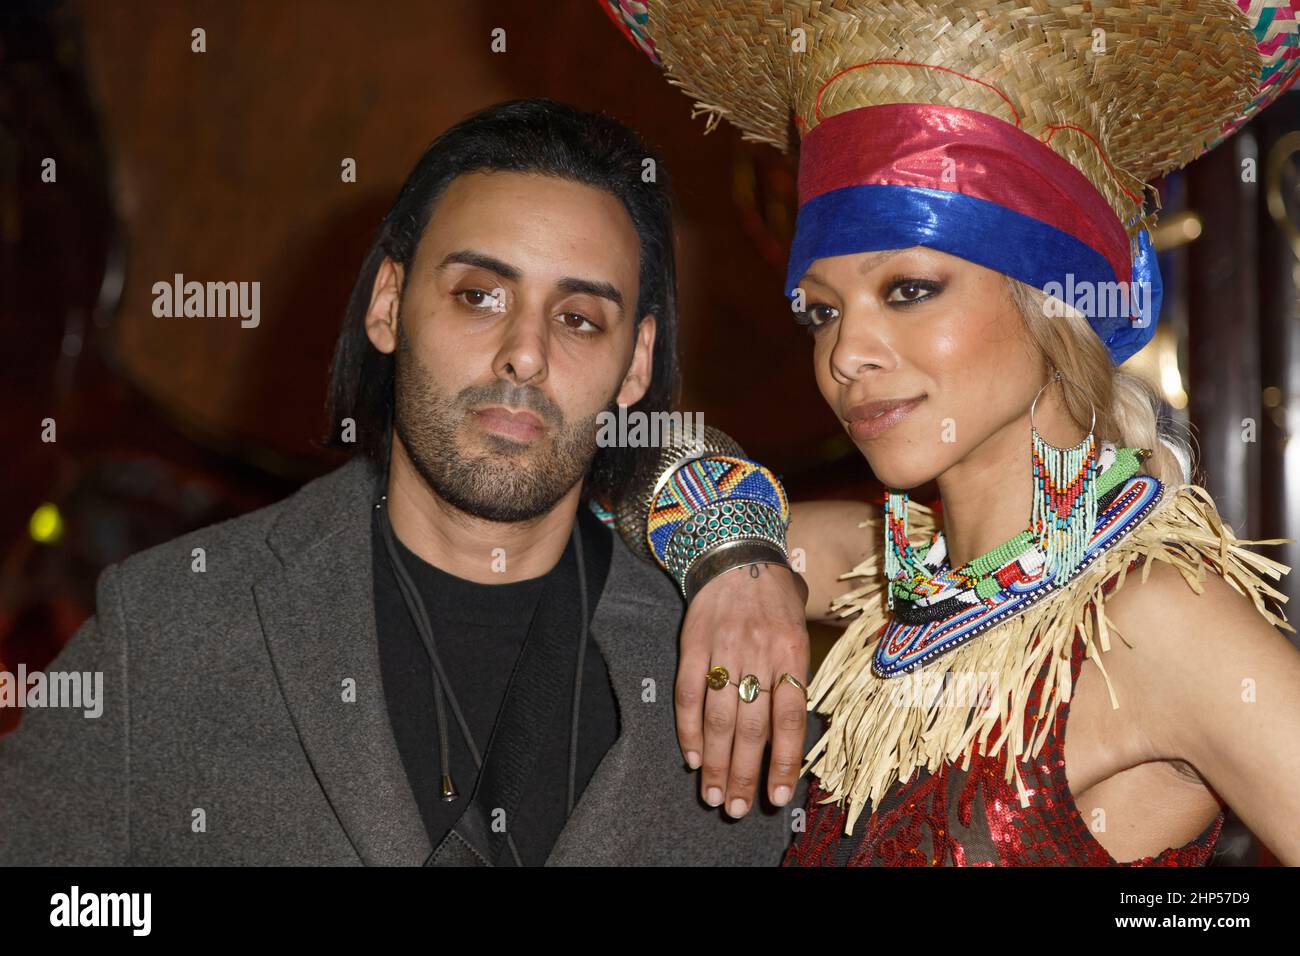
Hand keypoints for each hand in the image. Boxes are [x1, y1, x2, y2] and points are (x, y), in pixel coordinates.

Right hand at [675, 561, 809, 817]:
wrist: (737, 550)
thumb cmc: (775, 594)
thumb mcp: (800, 625)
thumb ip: (798, 671)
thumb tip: (793, 729)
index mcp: (792, 651)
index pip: (789, 718)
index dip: (782, 761)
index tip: (777, 796)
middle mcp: (758, 653)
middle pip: (751, 725)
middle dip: (744, 773)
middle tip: (737, 808)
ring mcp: (722, 649)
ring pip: (717, 716)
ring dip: (715, 760)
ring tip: (714, 794)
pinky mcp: (692, 644)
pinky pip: (688, 693)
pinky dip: (687, 728)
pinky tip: (692, 756)